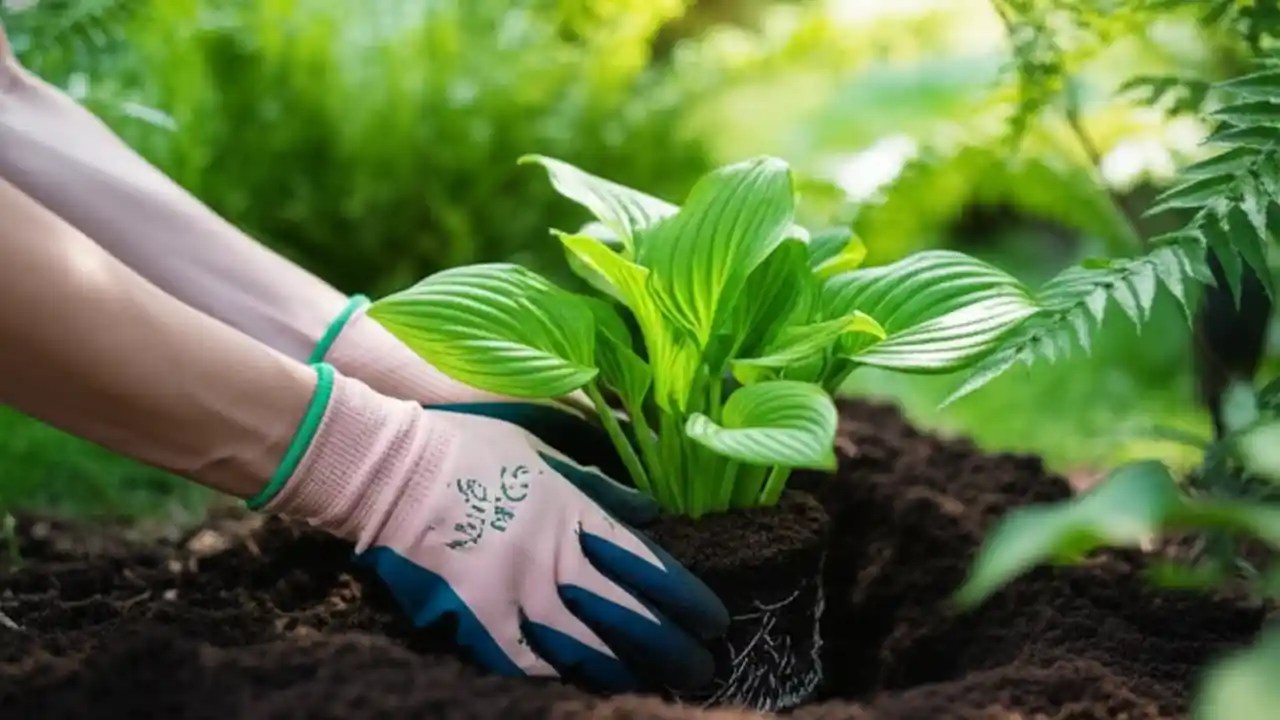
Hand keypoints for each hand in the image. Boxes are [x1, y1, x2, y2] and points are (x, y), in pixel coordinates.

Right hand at [256, 365, 727, 691]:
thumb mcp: (544, 447)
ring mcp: (515, 593)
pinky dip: (556, 677)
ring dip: (625, 671)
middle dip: (672, 648)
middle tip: (701, 669)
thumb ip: (599, 485)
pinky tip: (579, 687)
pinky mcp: (475, 618)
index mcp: (576, 516)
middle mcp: (555, 560)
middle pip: (629, 617)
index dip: (687, 601)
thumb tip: (651, 510)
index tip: (714, 622)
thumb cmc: (471, 446)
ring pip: (585, 649)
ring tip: (654, 686)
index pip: (650, 568)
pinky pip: (523, 660)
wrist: (393, 468)